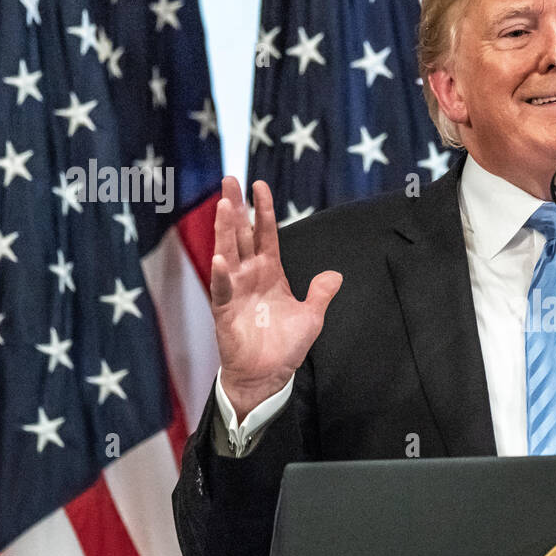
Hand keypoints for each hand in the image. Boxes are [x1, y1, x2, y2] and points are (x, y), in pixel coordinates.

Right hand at [210, 177, 341, 421]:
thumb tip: (335, 275)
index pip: (266, 235)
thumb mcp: (311, 317)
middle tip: (230, 179)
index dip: (263, 211)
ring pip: (228, 254)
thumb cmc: (284, 347)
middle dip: (236, 208)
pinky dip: (221, 275)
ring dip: (225, 230)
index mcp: (270, 273)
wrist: (268, 376)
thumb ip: (321, 294)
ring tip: (225, 205)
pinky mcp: (225, 311)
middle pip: (242, 235)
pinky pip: (223, 290)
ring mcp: (236, 291)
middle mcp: (250, 276)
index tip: (260, 186)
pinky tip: (221, 259)